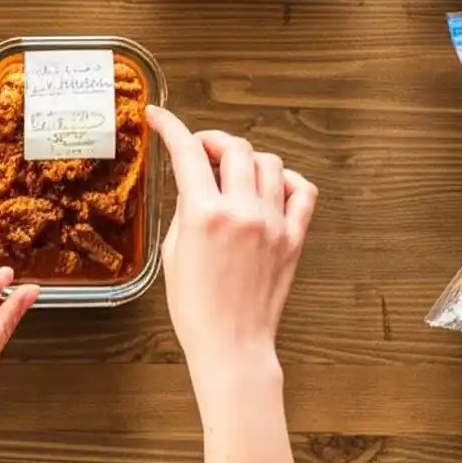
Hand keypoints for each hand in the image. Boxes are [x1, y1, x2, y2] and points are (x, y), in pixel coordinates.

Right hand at [146, 106, 317, 403]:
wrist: (231, 345)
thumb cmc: (195, 309)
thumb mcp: (173, 254)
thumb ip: (186, 211)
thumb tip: (193, 185)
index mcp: (204, 215)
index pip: (187, 153)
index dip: (170, 127)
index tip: (158, 117)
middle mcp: (242, 212)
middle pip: (236, 148)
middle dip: (213, 141)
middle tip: (201, 150)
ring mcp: (272, 223)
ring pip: (269, 163)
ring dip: (249, 159)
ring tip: (235, 172)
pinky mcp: (294, 239)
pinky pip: (302, 191)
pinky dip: (287, 181)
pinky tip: (272, 188)